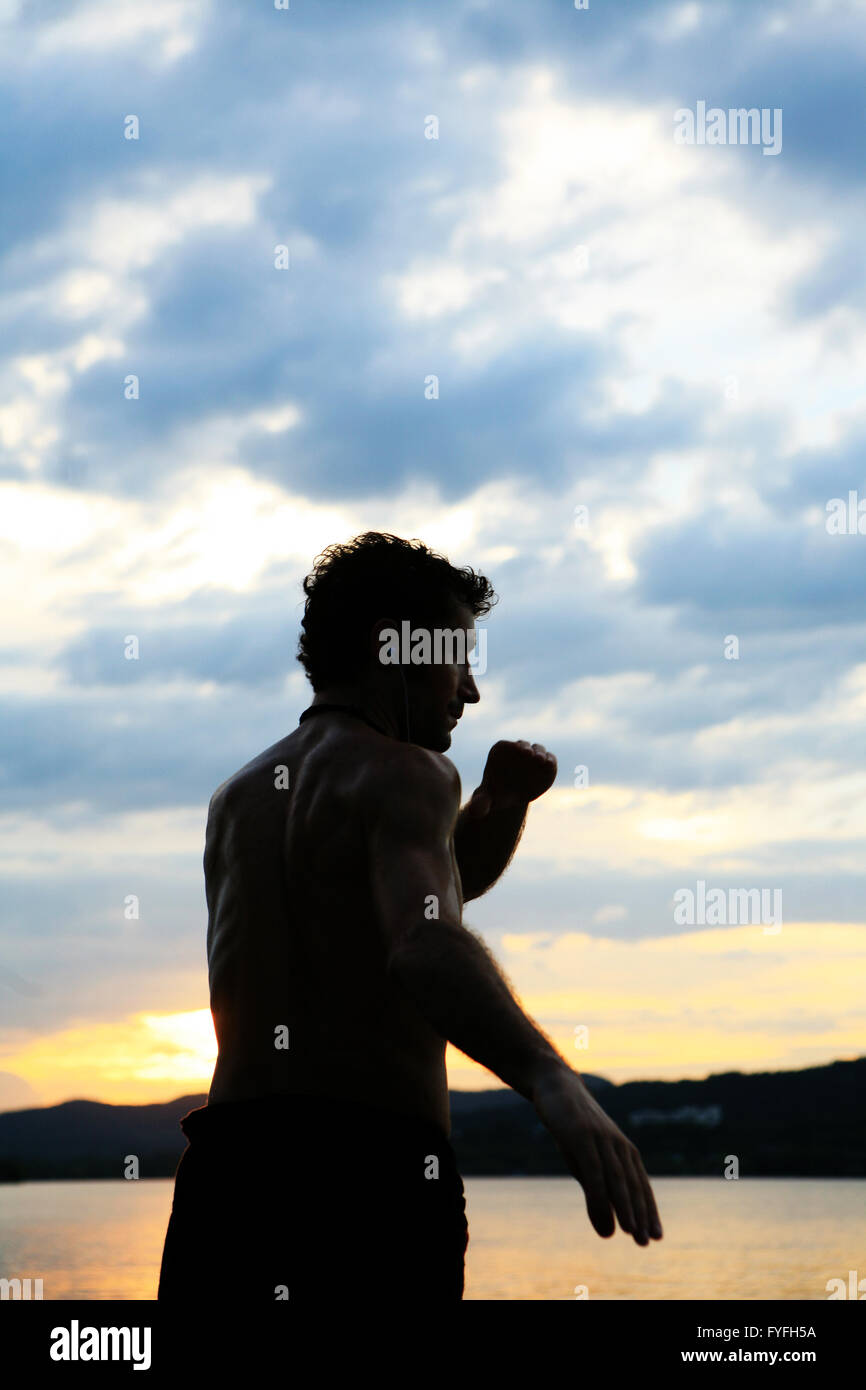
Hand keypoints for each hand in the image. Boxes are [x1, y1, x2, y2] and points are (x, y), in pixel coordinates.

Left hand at [468, 740, 556, 816]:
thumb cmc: (495, 793)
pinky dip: (551, 761)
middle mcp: (517, 750)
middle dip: (525, 748)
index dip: (509, 747)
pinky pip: (550, 759)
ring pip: (537, 749)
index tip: (516, 751)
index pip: (503, 746)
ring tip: (541, 760)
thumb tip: (474, 812)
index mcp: (499, 752)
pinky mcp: (545, 764)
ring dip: (540, 753)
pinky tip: (550, 766)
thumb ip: (481, 802)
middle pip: (522, 745)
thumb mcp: (486, 798)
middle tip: (529, 754)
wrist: (511, 796)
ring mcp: (533, 756)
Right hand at [532, 1067, 662, 1245]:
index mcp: (623, 1150)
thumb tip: (608, 1234)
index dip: (648, 1211)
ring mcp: (601, 1139)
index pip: (640, 1185)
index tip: (656, 1236)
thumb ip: (597, 1196)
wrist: (555, 1087)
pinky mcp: (582, 1136)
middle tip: (646, 1242)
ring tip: (632, 1233)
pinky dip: (602, 1194)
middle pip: (633, 1184)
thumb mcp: (584, 1164)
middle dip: (641, 1214)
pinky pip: (595, 1170)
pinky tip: (603, 1214)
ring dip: (627, 1207)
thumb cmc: (572, 1128)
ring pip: (618, 1179)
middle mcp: (617, 1145)